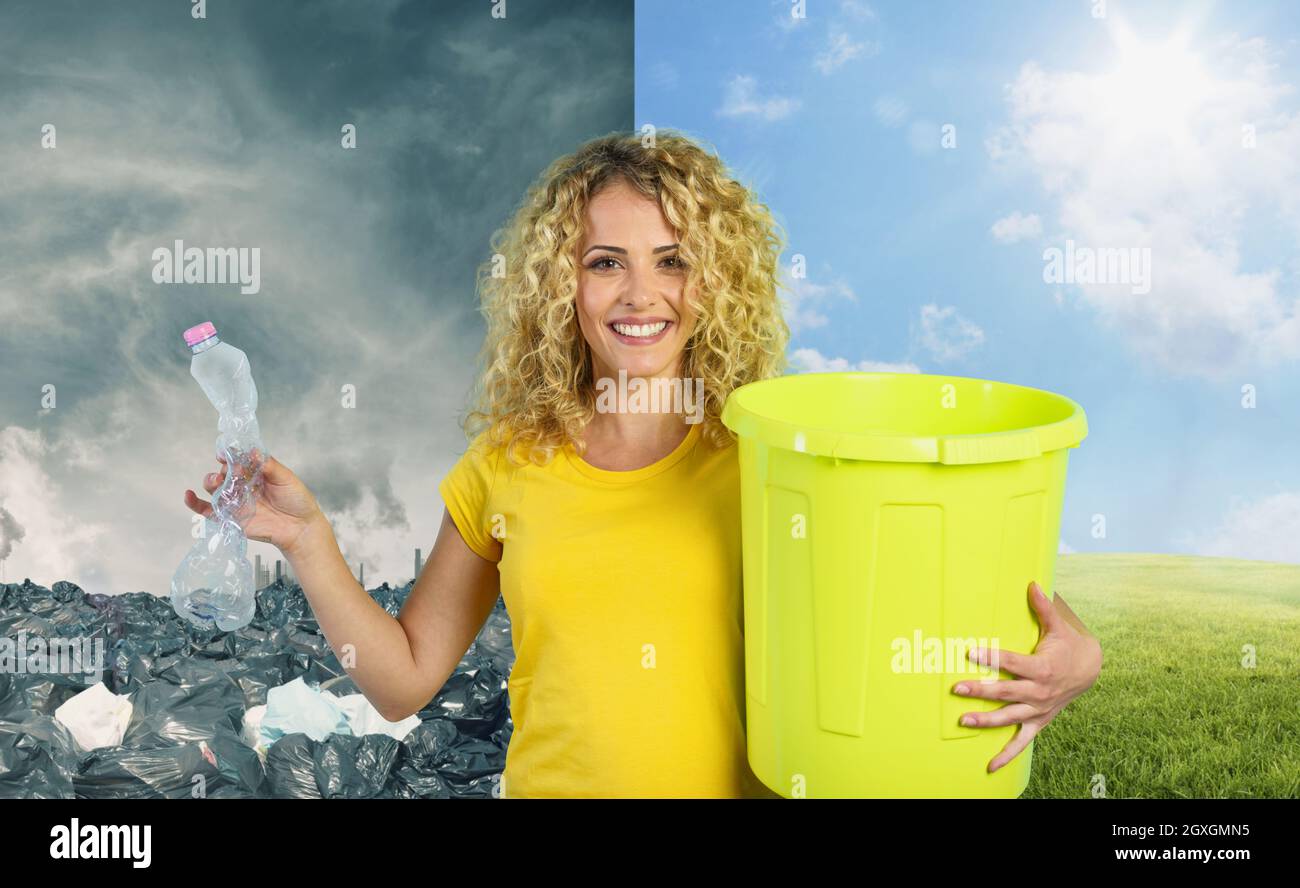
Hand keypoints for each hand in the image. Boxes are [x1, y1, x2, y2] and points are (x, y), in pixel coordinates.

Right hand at [183, 447, 326, 559]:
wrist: (300, 527)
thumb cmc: (297, 500)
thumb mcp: (285, 478)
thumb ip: (269, 465)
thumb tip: (252, 451)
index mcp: (255, 472)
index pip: (237, 459)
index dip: (229, 454)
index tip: (224, 452)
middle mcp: (242, 485)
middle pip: (223, 472)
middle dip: (223, 469)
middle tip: (231, 471)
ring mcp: (235, 501)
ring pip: (214, 488)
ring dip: (211, 481)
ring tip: (217, 480)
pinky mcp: (230, 517)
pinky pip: (207, 510)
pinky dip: (194, 503)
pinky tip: (188, 495)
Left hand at [952, 580, 1101, 772]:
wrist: (1089, 671)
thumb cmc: (1068, 645)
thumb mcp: (1059, 626)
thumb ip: (1043, 607)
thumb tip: (1032, 583)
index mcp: (1042, 668)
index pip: (1011, 663)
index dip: (991, 657)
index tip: (970, 652)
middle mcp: (1039, 692)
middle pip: (1006, 693)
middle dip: (980, 690)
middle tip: (956, 687)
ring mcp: (1037, 710)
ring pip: (1009, 718)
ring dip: (986, 721)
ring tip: (963, 720)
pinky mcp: (1037, 722)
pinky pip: (1021, 743)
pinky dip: (1007, 756)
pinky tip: (990, 767)